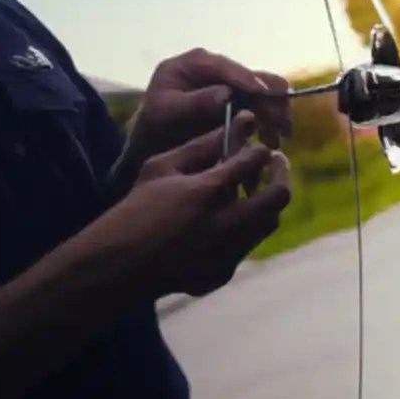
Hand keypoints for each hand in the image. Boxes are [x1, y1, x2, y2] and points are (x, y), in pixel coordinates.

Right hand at [101, 111, 291, 296]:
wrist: (117, 265)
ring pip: (268, 224)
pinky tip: (230, 219)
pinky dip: (246, 228)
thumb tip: (236, 124)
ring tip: (254, 189)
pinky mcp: (222, 273)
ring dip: (266, 202)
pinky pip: (247, 245)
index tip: (259, 146)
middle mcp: (225, 225)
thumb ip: (201, 146)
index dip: (259, 150)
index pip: (252, 162)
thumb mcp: (161, 167)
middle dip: (282, 174)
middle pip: (278, 197)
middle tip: (276, 162)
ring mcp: (227, 254)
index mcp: (208, 193)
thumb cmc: (135, 209)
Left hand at [114, 48, 291, 190]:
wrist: (155, 140)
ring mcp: (230, 82)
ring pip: (265, 90)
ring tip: (280, 137)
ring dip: (276, 112)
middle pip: (253, 76)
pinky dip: (271, 120)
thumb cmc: (155, 124)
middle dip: (270, 99)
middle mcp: (217, 68)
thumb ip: (194, 103)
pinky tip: (272, 141)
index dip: (248, 80)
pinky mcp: (240, 99)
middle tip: (281, 125)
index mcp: (195, 63)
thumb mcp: (166, 113)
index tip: (265, 95)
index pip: (226, 67)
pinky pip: (263, 105)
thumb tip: (225, 94)